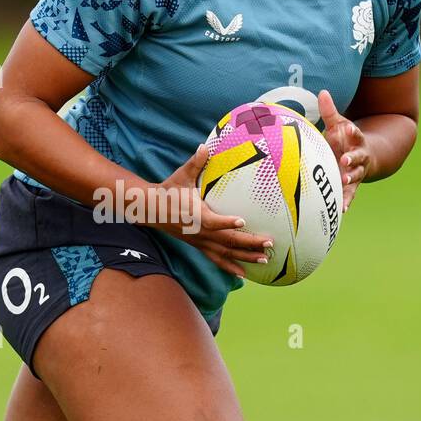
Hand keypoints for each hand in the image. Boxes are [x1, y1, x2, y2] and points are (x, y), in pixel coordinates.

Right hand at [146, 143, 274, 277]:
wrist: (152, 210)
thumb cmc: (169, 190)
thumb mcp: (181, 175)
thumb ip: (196, 162)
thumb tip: (205, 146)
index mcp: (196, 215)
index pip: (213, 221)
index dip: (227, 222)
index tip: (242, 220)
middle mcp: (200, 232)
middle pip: (227, 241)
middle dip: (249, 243)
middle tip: (269, 243)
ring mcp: (200, 242)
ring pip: (225, 254)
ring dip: (245, 257)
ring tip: (264, 260)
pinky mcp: (199, 246)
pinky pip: (217, 260)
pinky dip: (231, 267)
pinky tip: (244, 274)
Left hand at [318, 89, 372, 210]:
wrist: (367, 156)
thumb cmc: (347, 139)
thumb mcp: (339, 124)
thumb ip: (330, 111)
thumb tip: (322, 91)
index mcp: (355, 140)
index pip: (356, 134)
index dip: (353, 132)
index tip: (349, 128)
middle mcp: (359, 157)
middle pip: (357, 157)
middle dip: (352, 159)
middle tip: (345, 160)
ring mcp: (357, 171)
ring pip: (356, 176)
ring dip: (350, 179)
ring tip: (344, 181)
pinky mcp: (352, 185)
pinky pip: (350, 194)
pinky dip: (346, 201)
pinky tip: (342, 210)